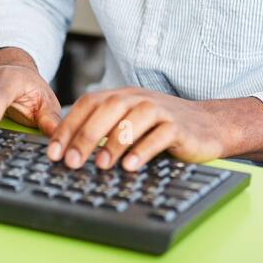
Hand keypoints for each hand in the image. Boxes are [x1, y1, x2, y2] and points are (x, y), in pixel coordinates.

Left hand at [46, 89, 227, 170]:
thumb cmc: (163, 128)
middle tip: (72, 161)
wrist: (209, 125)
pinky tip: (131, 166)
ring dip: (114, 143)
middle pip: (107, 109)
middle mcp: (138, 98)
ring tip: (101, 165)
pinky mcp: (179, 126)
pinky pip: (159, 135)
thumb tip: (69, 153)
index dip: (68, 127)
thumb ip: (105, 130)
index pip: (88, 104)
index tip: (54, 152)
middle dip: (86, 136)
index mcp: (122, 96)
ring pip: (132, 120)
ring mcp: (160, 110)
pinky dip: (143, 149)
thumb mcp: (131, 124)